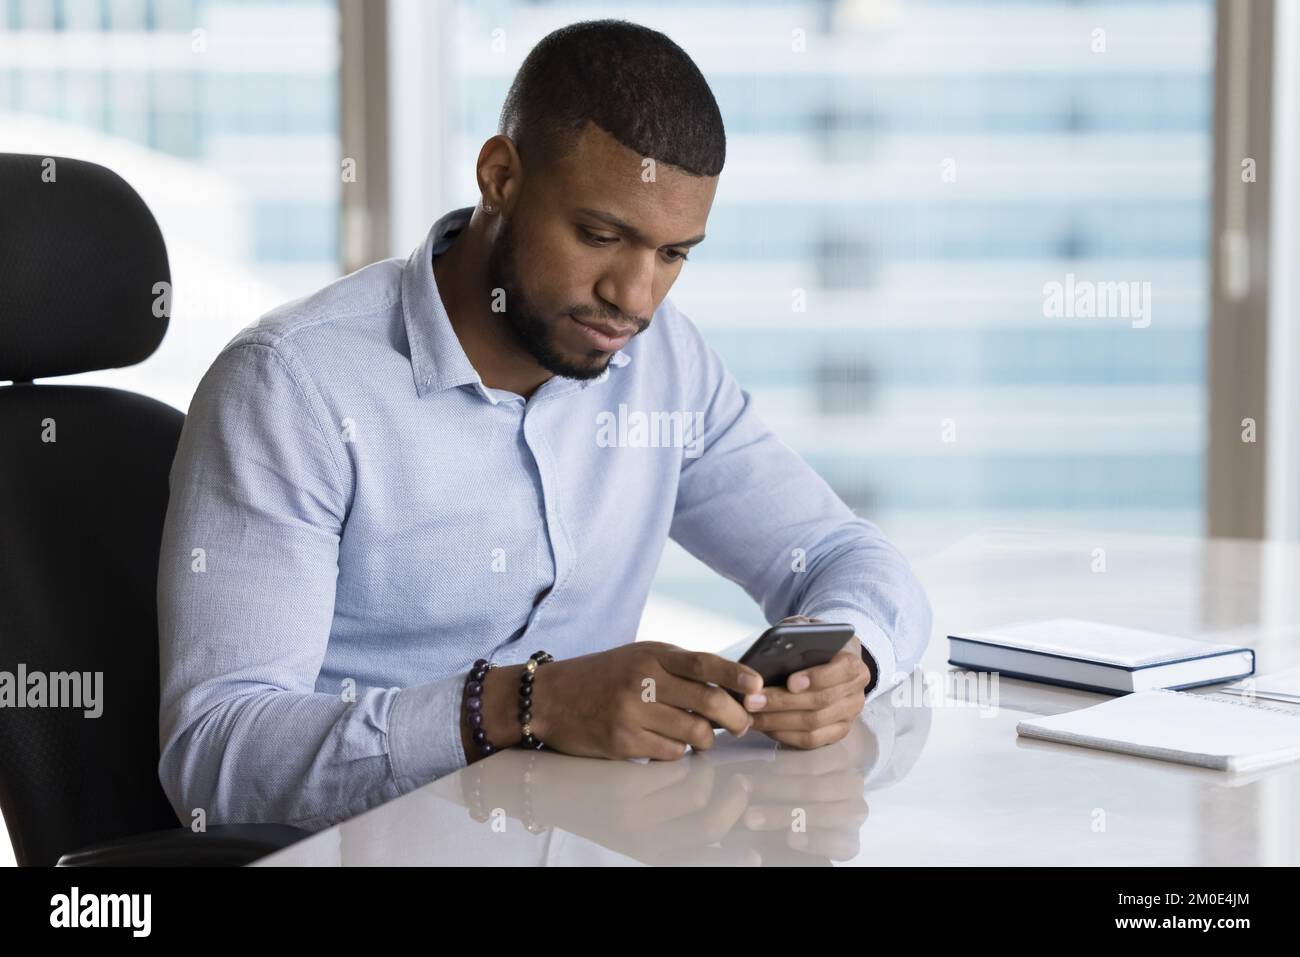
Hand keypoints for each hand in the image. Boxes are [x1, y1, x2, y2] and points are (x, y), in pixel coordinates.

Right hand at [522, 642, 762, 760]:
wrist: (548, 697)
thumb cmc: (602, 676)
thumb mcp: (639, 656)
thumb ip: (678, 667)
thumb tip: (730, 686)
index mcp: (651, 654)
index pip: (704, 663)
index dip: (737, 676)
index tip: (758, 687)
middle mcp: (642, 680)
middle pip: (707, 702)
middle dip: (735, 717)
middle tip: (743, 724)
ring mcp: (631, 712)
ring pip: (693, 734)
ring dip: (708, 740)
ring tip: (705, 737)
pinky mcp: (622, 742)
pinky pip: (670, 753)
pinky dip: (679, 753)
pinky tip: (671, 745)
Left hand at [744, 615, 871, 748]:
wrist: (830, 660)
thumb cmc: (814, 644)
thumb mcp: (808, 629)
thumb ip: (796, 630)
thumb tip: (776, 642)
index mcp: (853, 662)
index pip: (841, 671)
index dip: (816, 678)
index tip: (790, 682)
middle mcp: (856, 692)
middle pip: (821, 702)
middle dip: (783, 702)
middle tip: (752, 700)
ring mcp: (849, 715)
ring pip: (814, 724)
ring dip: (778, 721)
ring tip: (751, 714)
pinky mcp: (837, 732)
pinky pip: (811, 741)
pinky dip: (784, 735)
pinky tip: (763, 726)